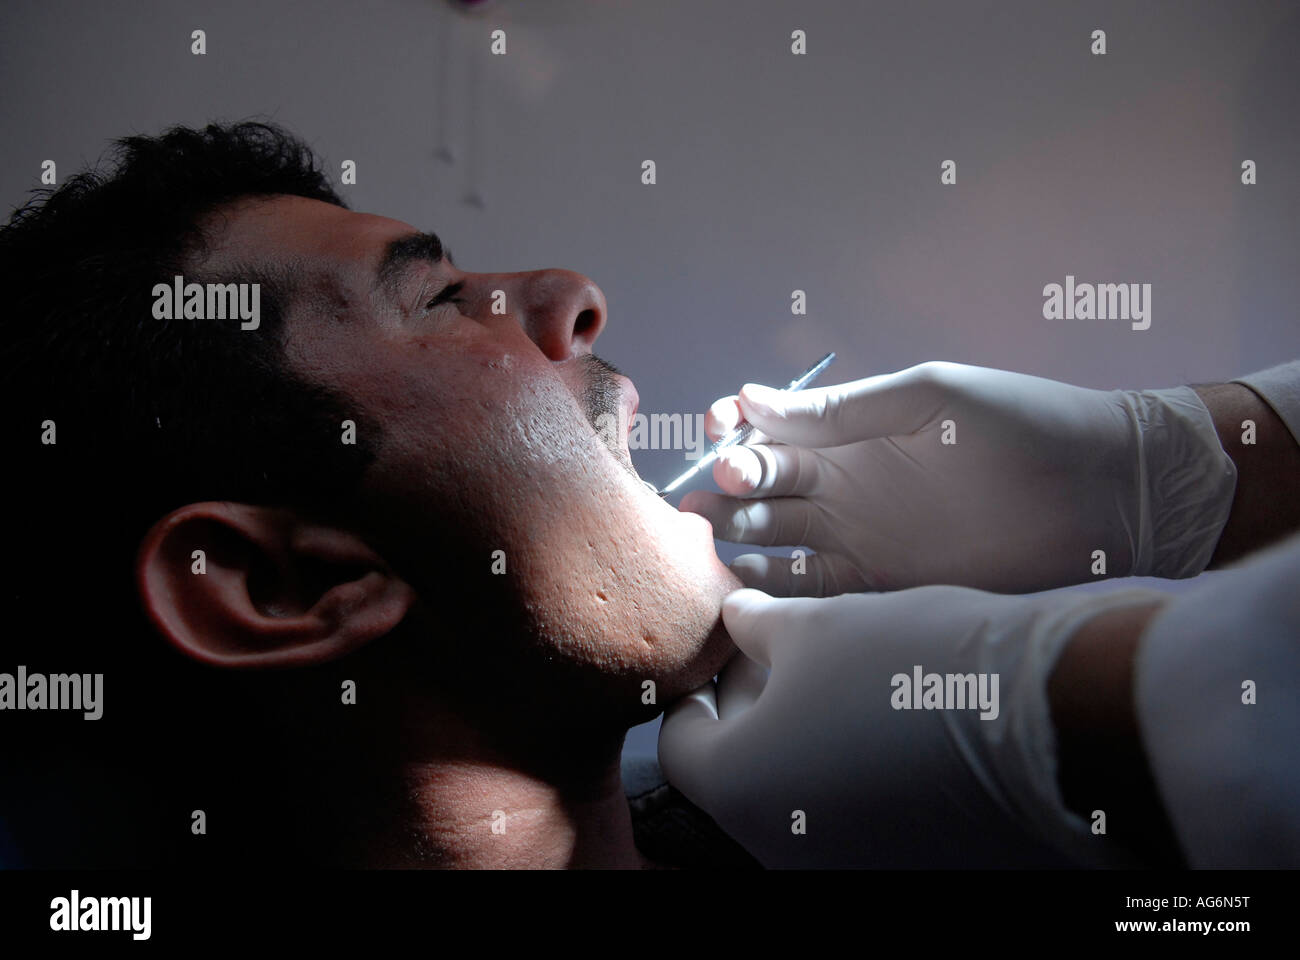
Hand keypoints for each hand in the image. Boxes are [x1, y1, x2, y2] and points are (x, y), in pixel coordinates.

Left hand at [657, 585, 1163, 867]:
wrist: (1048, 718)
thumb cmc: (913, 664)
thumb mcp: (816, 625)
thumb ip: (756, 626)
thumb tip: (736, 616)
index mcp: (738, 788)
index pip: (684, 738)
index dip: (704, 684)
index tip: (733, 653)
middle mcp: (780, 845)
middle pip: (741, 771)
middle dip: (759, 710)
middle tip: (794, 656)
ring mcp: (843, 862)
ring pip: (799, 795)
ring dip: (808, 741)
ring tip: (851, 680)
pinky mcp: (903, 864)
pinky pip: (855, 816)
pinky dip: (857, 773)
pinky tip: (893, 721)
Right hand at [681, 361, 1235, 593]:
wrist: (1102, 491)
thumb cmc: (1022, 424)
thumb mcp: (928, 397)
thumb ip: (842, 409)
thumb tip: (750, 396)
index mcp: (853, 434)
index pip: (772, 432)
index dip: (736, 429)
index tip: (715, 426)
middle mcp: (847, 487)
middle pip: (764, 491)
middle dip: (726, 488)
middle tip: (703, 494)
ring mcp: (863, 539)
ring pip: (778, 540)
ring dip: (740, 536)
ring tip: (710, 535)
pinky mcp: (885, 586)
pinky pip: (816, 590)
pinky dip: (777, 586)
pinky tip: (747, 580)